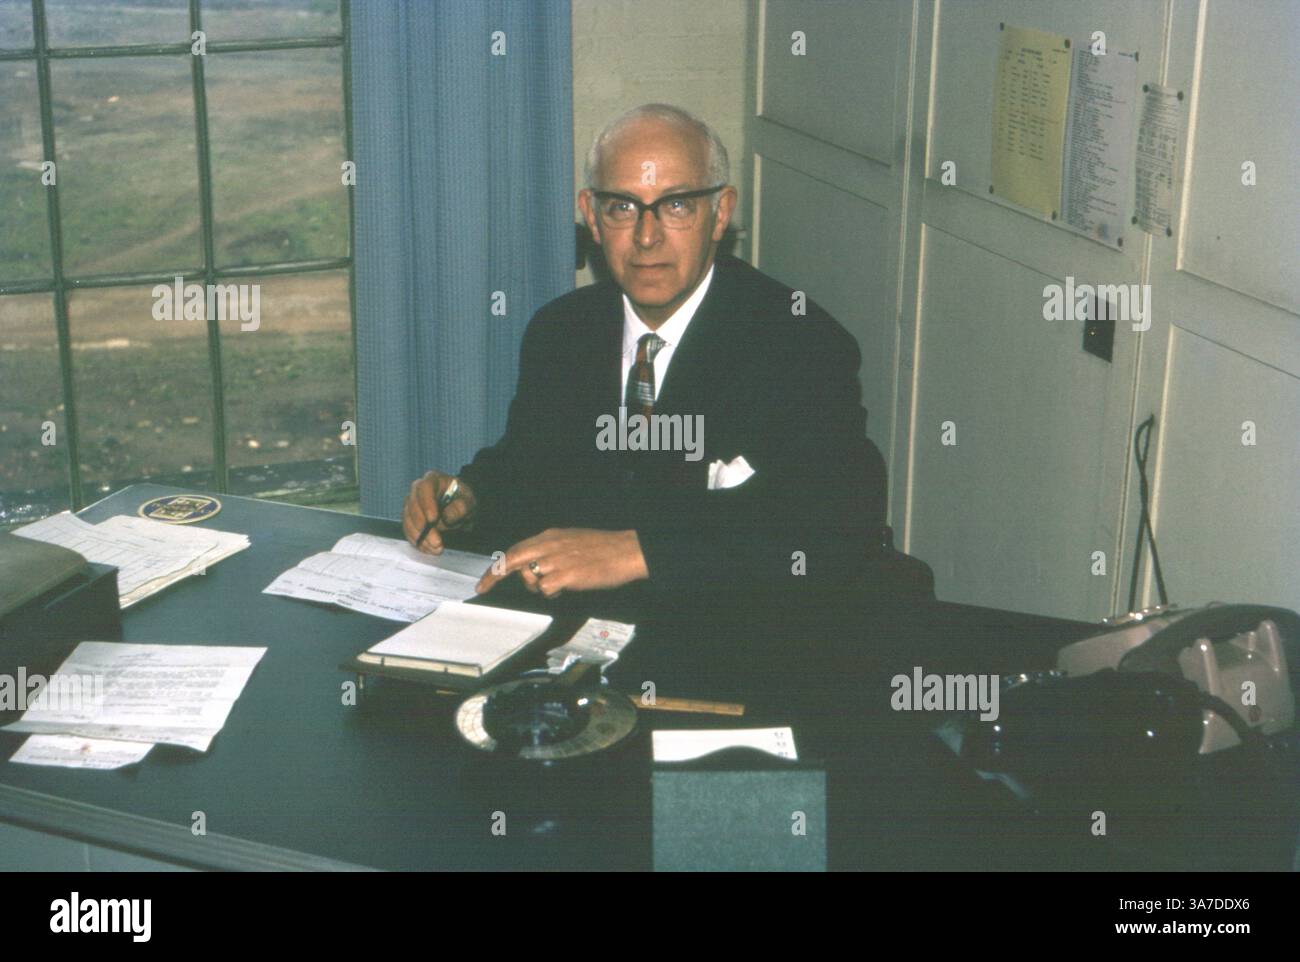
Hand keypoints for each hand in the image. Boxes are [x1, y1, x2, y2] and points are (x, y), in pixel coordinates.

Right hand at [402, 470, 477, 553]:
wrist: (461, 508)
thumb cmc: (464, 501)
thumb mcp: (469, 502)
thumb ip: (461, 507)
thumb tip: (446, 517)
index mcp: (433, 479)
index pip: (424, 488)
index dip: (426, 503)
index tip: (433, 520)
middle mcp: (418, 490)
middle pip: (412, 506)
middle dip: (423, 526)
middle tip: (436, 541)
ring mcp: (411, 504)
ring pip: (408, 520)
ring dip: (420, 537)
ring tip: (436, 548)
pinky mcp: (410, 519)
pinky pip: (408, 530)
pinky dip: (418, 541)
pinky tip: (429, 549)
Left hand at [475, 528, 648, 597]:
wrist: (627, 550)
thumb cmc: (603, 548)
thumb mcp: (570, 541)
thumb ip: (550, 551)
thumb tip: (533, 566)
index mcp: (549, 536)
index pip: (514, 549)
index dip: (497, 565)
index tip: (484, 579)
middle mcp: (549, 545)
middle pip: (511, 560)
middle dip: (493, 575)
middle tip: (482, 588)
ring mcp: (557, 560)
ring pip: (529, 577)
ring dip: (537, 586)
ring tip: (558, 584)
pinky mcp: (567, 575)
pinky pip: (545, 589)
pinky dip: (551, 593)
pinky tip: (566, 589)